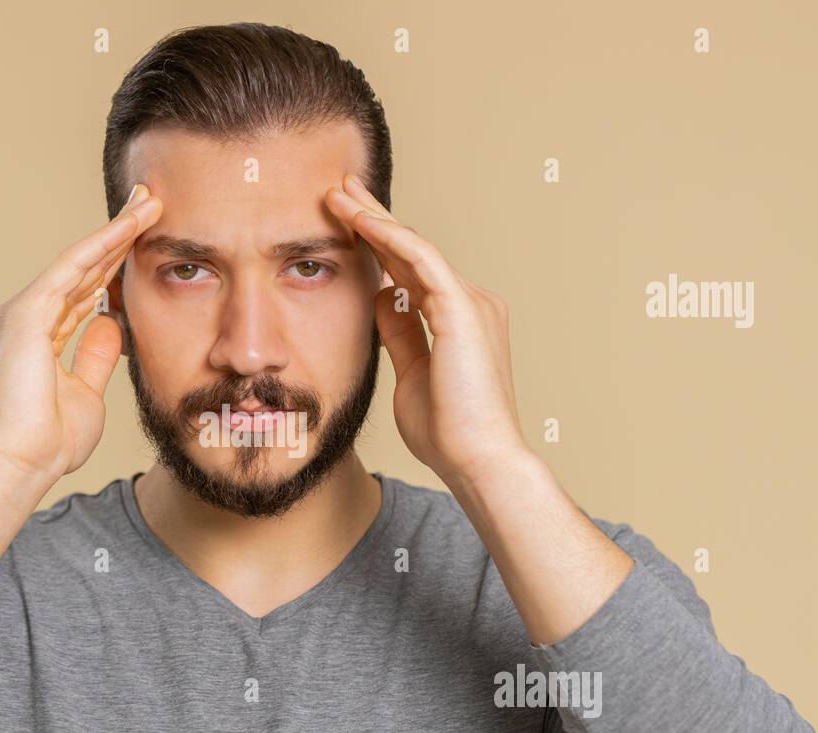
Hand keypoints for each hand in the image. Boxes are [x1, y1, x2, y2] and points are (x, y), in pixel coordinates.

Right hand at [0, 184, 162, 484]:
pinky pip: (71, 269)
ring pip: (78, 260)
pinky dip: (102, 245)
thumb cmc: (48, 442)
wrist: (19, 464)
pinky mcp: (25, 314)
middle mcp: (25, 318)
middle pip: (81, 267)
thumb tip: (109, 322)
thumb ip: (95, 355)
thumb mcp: (86, 392)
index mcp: (37, 337)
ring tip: (149, 202)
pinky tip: (129, 226)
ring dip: (116, 230)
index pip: (83, 290)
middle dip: (117, 234)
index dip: (114, 263)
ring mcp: (22, 313)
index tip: (143, 237)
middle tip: (149, 201)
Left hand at [324, 174, 529, 483]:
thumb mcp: (411, 374)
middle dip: (375, 218)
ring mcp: (470, 302)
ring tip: (340, 193)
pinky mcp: (462, 308)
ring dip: (374, 218)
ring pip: (414, 246)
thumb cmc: (448, 431)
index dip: (378, 246)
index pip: (411, 272)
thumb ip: (401, 335)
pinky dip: (389, 236)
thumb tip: (382, 300)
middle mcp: (469, 302)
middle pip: (412, 250)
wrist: (477, 460)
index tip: (344, 224)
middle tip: (341, 188)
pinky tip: (360, 219)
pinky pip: (420, 259)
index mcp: (458, 320)